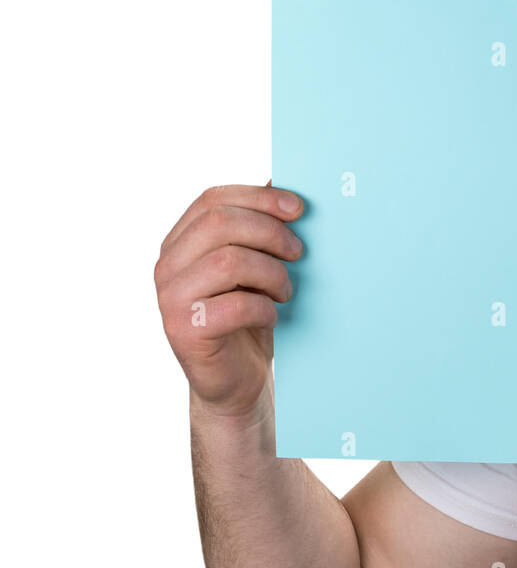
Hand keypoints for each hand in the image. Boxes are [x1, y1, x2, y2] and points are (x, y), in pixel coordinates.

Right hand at [154, 182, 303, 417]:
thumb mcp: (256, 265)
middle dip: (270, 232)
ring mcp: (170, 298)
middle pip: (219, 223)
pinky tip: (269, 316)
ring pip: (229, 260)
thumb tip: (280, 186)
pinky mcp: (184, 331)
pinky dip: (264, 308)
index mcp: (180, 241)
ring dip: (271, 273)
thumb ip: (257, 229)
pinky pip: (234, 304)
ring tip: (284, 291)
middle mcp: (167, 266)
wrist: (237, 381)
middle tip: (299, 252)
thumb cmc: (249, 317)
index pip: (212, 199)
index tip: (298, 208)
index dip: (259, 198)